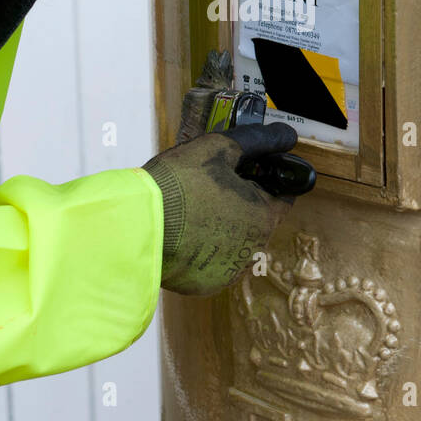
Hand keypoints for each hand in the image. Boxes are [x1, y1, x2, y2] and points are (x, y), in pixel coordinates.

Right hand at [141, 122, 298, 295]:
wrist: (134, 226)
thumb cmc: (178, 184)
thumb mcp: (219, 148)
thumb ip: (259, 141)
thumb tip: (286, 135)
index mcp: (263, 216)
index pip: (283, 196)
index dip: (266, 178)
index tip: (245, 170)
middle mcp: (253, 250)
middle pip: (257, 219)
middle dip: (241, 202)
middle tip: (209, 187)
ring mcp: (229, 271)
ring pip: (235, 242)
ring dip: (223, 227)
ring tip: (192, 210)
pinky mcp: (205, 285)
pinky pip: (212, 262)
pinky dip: (203, 249)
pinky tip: (183, 233)